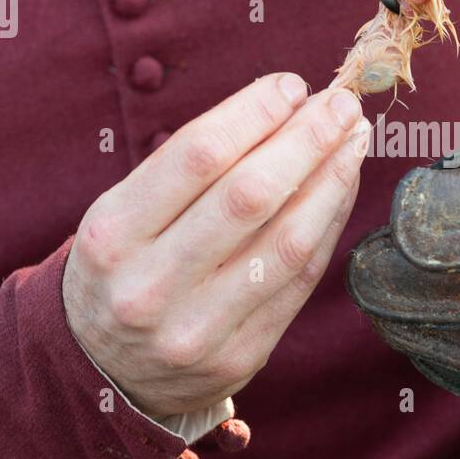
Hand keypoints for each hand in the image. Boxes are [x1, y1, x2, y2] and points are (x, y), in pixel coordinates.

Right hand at [62, 73, 369, 417]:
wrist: (105, 372)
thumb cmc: (126, 266)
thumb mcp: (125, 212)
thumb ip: (192, 166)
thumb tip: (287, 105)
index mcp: (112, 235)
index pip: (197, 156)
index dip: (255, 112)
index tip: (292, 85)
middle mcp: (150, 286)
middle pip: (250, 196)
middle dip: (307, 139)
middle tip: (342, 104)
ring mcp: (197, 329)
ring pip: (287, 242)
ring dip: (332, 180)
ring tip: (354, 139)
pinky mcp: (240, 356)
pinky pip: (301, 280)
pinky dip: (328, 225)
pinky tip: (342, 187)